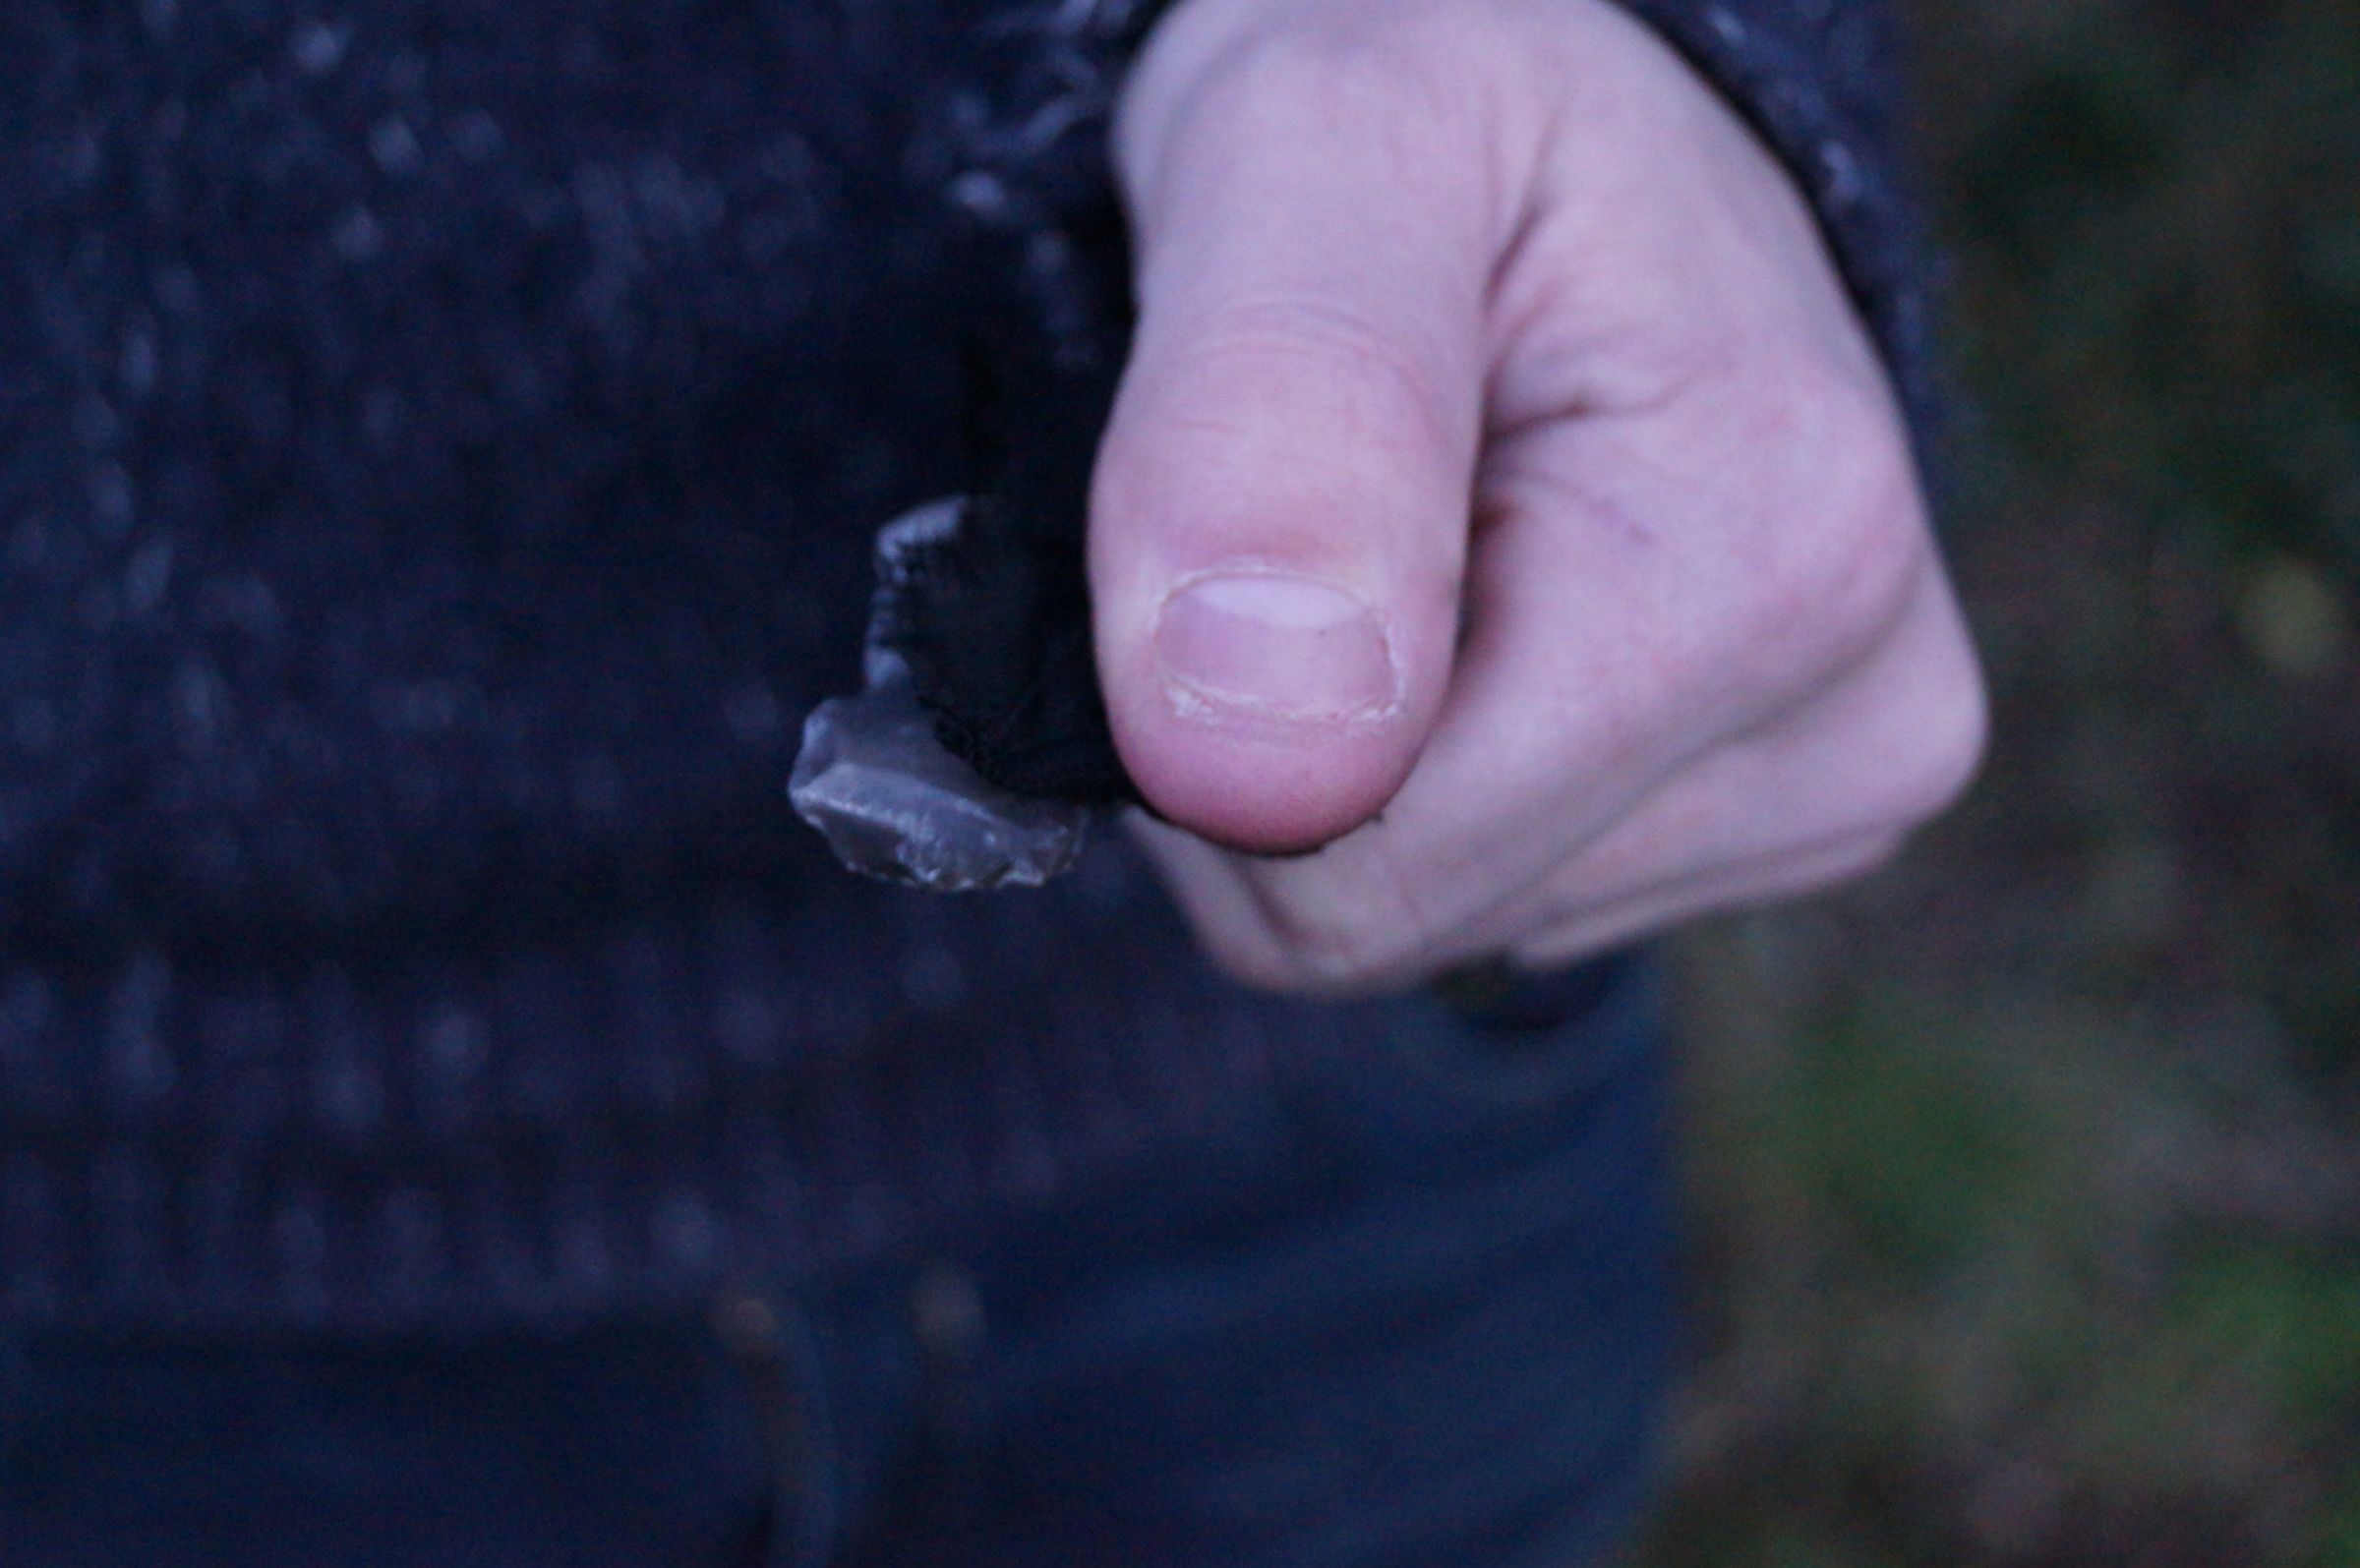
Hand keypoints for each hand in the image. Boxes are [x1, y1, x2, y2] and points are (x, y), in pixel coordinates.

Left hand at [1088, 0, 1985, 994]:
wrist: (1561, 116)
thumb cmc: (1422, 95)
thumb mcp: (1308, 149)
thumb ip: (1270, 425)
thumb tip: (1260, 771)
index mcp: (1775, 547)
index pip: (1351, 874)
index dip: (1203, 722)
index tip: (1228, 507)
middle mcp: (1861, 697)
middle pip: (1391, 922)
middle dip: (1268, 744)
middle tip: (1298, 507)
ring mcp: (1842, 769)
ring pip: (1436, 922)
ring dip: (1346, 748)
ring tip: (1404, 516)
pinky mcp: (1799, 808)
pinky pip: (1498, 900)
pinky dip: (1429, 774)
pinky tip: (1477, 594)